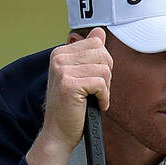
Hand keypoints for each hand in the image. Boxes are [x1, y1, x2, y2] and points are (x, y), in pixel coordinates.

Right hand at [26, 28, 113, 164]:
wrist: (59, 133)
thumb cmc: (71, 108)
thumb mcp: (81, 75)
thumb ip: (89, 53)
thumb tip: (100, 31)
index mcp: (61, 53)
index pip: (96, 43)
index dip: (103, 63)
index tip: (95, 81)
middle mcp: (59, 58)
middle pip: (102, 53)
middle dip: (106, 75)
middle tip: (97, 92)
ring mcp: (62, 70)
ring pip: (104, 69)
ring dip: (106, 88)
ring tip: (95, 99)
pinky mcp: (69, 84)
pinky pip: (101, 83)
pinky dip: (104, 97)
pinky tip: (96, 105)